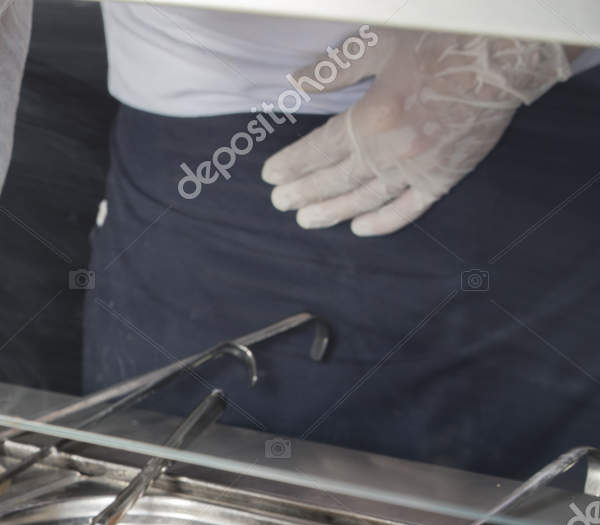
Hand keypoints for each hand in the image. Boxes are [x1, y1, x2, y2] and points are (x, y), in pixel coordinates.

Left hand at [261, 31, 569, 235]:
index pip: (317, 151)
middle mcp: (389, 150)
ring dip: (331, 212)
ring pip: (364, 199)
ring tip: (306, 220)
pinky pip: (408, 209)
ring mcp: (417, 168)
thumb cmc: (443, 44)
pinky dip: (382, 222)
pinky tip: (359, 228)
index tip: (271, 176)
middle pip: (334, 180)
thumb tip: (298, 82)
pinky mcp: (444, 177)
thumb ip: (336, 68)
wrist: (506, 58)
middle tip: (279, 203)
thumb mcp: (381, 45)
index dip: (292, 165)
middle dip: (302, 193)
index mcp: (370, 118)